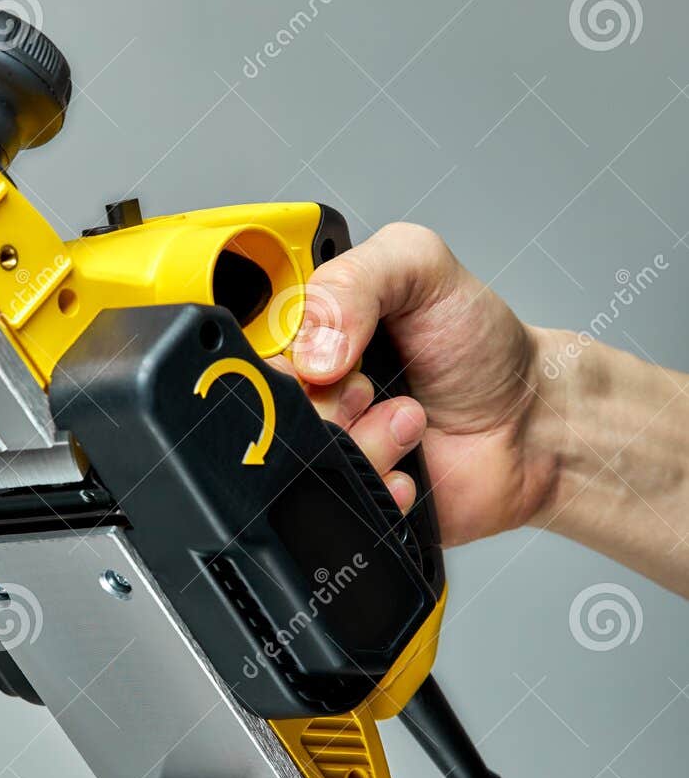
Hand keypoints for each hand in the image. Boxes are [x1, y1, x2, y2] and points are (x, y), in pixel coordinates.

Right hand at [283, 223, 558, 545]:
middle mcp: (307, 390)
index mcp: (306, 330)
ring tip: (407, 421)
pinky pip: (334, 510)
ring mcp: (326, 449)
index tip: (329, 354)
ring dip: (360, 443)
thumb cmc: (478, 343)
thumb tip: (308, 348)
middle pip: (262, 410)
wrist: (532, 421)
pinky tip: (409, 468)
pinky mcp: (350, 501)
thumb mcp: (421, 268)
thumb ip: (354, 280)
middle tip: (371, 385)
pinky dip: (376, 490)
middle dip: (323, 401)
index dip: (279, 354)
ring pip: (297, 464)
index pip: (245, 345)